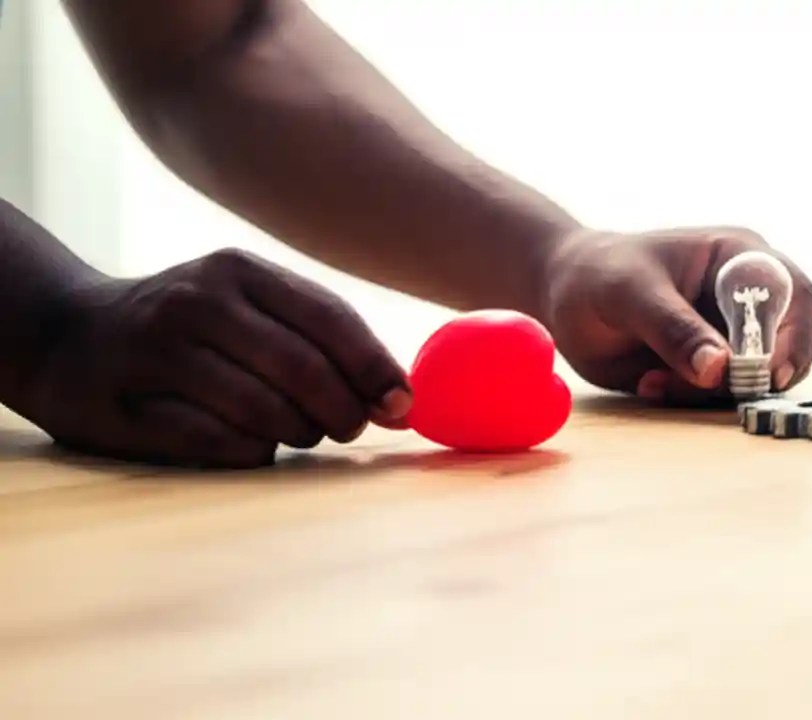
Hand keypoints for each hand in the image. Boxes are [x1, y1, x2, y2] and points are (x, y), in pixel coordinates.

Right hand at [20, 249, 411, 467]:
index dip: (375, 367)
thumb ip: (315, 337)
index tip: (403, 406)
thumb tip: (397, 395)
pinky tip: (254, 443)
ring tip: (299, 430)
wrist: (67, 335)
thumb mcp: (245, 303)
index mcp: (238, 270)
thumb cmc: (189, 327)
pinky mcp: (127, 406)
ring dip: (299, 432)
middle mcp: (196, 303)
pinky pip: (220, 443)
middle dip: (344, 411)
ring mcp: (157, 353)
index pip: (330, 318)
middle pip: (303, 370)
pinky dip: (253, 451)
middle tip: (351, 429)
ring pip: (265, 412)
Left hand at [542, 227, 811, 403]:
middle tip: (712, 390)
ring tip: (653, 381)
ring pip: (755, 378)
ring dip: (711, 392)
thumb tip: (718, 369)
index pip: (792, 295)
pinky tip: (648, 384)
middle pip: (789, 343)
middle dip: (755, 375)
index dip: (793, 335)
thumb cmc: (599, 274)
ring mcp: (732, 335)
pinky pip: (722, 396)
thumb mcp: (630, 293)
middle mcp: (746, 297)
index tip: (766, 372)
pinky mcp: (713, 366)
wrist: (566, 295)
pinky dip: (691, 400)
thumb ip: (673, 328)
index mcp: (739, 257)